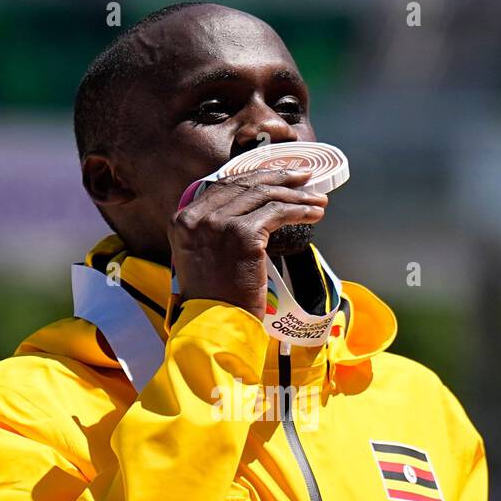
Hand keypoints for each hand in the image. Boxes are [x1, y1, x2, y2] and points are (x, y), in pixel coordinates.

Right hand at [168, 168, 326, 317]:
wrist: (214, 323)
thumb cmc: (214, 299)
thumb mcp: (201, 257)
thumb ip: (213, 232)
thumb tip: (247, 212)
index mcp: (183, 220)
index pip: (224, 186)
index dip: (255, 178)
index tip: (279, 177)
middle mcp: (197, 217)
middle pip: (245, 185)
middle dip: (279, 179)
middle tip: (304, 180)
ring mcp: (218, 223)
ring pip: (264, 196)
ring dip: (295, 196)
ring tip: (316, 201)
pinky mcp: (242, 234)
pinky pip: (277, 213)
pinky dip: (299, 211)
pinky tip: (313, 215)